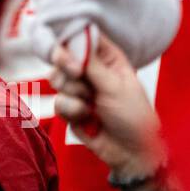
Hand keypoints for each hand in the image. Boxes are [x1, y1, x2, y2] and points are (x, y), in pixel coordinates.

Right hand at [51, 36, 162, 177]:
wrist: (131, 153)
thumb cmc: (134, 117)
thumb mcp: (115, 86)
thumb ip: (91, 63)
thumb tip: (77, 37)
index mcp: (108, 59)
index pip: (84, 37)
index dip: (72, 39)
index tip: (69, 47)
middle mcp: (90, 71)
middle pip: (62, 56)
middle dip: (66, 67)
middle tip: (77, 74)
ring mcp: (79, 90)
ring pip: (56, 79)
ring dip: (74, 94)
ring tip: (92, 105)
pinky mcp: (69, 108)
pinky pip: (57, 101)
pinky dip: (72, 111)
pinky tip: (88, 119)